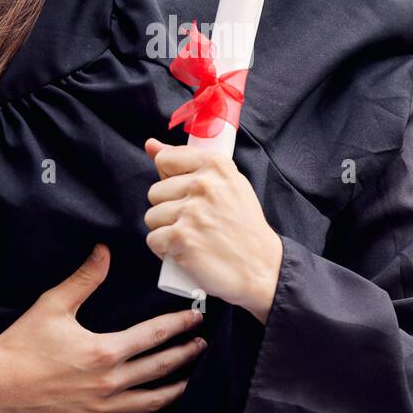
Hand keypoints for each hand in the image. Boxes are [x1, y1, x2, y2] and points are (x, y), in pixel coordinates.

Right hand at [0, 243, 207, 412]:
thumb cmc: (22, 343)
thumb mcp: (54, 304)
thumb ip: (85, 278)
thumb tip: (104, 251)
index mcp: (105, 350)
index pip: (154, 335)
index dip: (179, 325)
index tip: (195, 319)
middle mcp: (110, 382)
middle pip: (160, 368)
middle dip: (185, 354)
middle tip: (201, 345)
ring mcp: (102, 409)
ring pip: (151, 402)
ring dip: (175, 389)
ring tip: (191, 379)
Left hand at [142, 138, 282, 323]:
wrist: (262, 267)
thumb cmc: (243, 226)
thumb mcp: (228, 183)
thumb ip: (188, 161)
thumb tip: (150, 145)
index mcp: (216, 164)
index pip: (166, 159)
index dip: (170, 180)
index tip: (186, 194)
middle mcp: (203, 184)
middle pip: (155, 192)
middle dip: (169, 209)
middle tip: (196, 222)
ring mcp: (192, 211)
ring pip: (152, 216)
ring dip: (166, 230)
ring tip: (192, 237)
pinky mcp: (182, 238)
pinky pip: (153, 239)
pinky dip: (165, 250)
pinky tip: (184, 251)